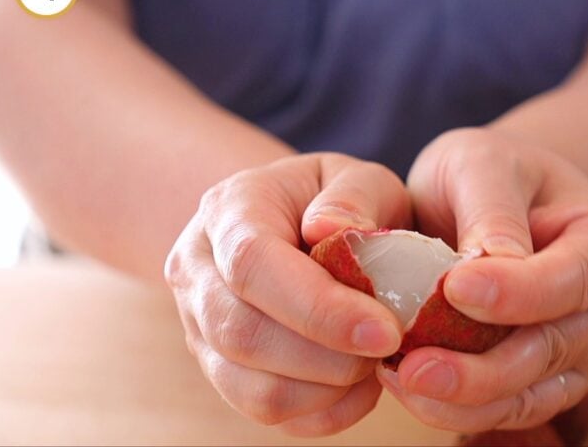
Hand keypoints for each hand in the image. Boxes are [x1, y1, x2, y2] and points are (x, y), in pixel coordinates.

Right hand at [164, 153, 410, 435]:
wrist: (289, 219)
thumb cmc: (330, 197)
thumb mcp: (354, 174)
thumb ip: (353, 196)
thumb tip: (333, 231)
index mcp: (227, 211)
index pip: (253, 266)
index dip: (319, 308)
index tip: (386, 331)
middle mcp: (197, 272)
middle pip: (243, 336)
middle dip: (329, 357)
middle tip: (390, 347)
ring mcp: (200, 326)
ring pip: (251, 388)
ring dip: (327, 389)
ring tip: (375, 362)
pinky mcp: (221, 368)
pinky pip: (266, 411)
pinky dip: (323, 411)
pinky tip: (359, 384)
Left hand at [376, 127, 587, 431]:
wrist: (493, 198)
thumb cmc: (492, 171)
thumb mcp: (485, 163)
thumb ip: (492, 208)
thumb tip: (488, 264)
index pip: (573, 278)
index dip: (517, 292)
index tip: (453, 288)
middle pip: (551, 348)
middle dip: (481, 367)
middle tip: (413, 367)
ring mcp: (585, 352)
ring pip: (529, 392)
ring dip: (464, 399)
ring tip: (401, 383)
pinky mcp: (550, 380)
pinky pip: (511, 407)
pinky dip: (462, 408)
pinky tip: (412, 391)